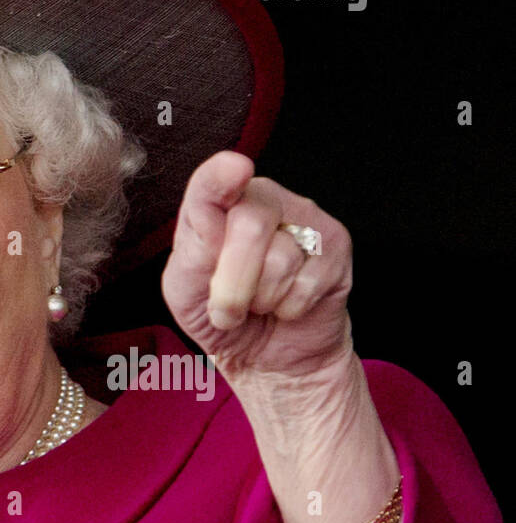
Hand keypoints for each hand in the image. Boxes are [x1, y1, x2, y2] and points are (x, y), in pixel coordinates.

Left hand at [161, 150, 354, 385]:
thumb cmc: (219, 312)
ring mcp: (305, 218)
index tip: (234, 168)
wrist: (266, 354)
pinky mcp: (336, 246)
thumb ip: (194, 251)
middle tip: (226, 310)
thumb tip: (211, 218)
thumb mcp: (186, 287)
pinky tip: (286, 305)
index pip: (213, 184)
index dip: (221, 177)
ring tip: (258, 304)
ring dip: (260, 300)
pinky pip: (307, 284)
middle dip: (232, 284)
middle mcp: (264, 198)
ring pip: (280, 260)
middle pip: (250, 226)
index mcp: (219, 202)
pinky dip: (289, 308)